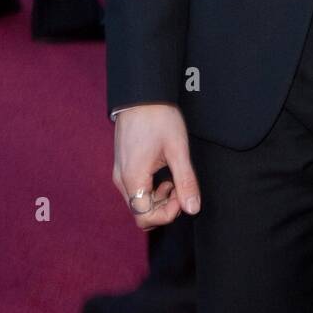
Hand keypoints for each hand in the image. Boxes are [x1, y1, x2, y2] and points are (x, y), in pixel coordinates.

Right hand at [113, 104, 200, 229]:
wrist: (141, 95)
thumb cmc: (159, 118)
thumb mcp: (177, 149)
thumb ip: (185, 181)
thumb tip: (192, 208)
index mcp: (133, 178)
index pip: (145, 218)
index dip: (167, 214)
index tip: (182, 195)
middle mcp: (122, 180)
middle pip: (141, 212)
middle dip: (164, 207)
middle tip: (181, 187)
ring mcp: (120, 173)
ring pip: (138, 202)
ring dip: (159, 198)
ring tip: (174, 178)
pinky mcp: (123, 166)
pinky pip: (135, 190)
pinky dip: (151, 189)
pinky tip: (164, 174)